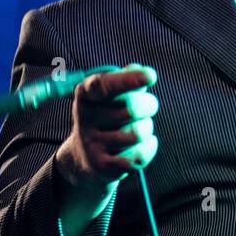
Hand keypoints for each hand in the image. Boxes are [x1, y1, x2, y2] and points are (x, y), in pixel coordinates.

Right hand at [55, 63, 158, 196]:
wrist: (84, 156)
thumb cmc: (106, 117)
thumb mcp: (110, 95)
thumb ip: (126, 80)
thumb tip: (139, 70)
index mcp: (86, 95)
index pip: (105, 84)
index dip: (128, 80)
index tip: (150, 76)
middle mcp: (85, 118)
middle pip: (131, 109)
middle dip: (149, 105)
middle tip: (149, 106)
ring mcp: (92, 143)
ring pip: (138, 133)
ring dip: (148, 129)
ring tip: (140, 127)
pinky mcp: (102, 165)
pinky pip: (139, 156)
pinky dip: (149, 147)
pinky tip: (145, 143)